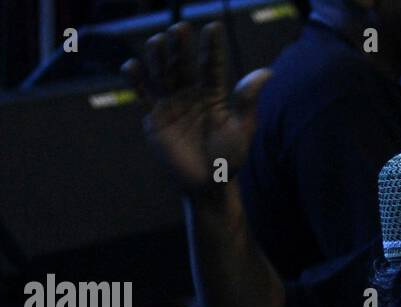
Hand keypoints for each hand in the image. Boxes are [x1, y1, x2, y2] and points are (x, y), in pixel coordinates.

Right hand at [122, 21, 270, 194]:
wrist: (208, 184)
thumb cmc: (230, 158)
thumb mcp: (242, 129)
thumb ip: (247, 101)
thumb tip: (268, 72)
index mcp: (214, 93)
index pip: (211, 64)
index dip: (212, 47)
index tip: (213, 27)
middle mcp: (191, 93)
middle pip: (183, 63)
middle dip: (181, 46)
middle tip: (179, 28)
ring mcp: (172, 102)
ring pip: (162, 73)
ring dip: (158, 56)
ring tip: (157, 41)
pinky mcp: (156, 117)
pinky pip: (143, 94)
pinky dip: (135, 80)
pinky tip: (132, 66)